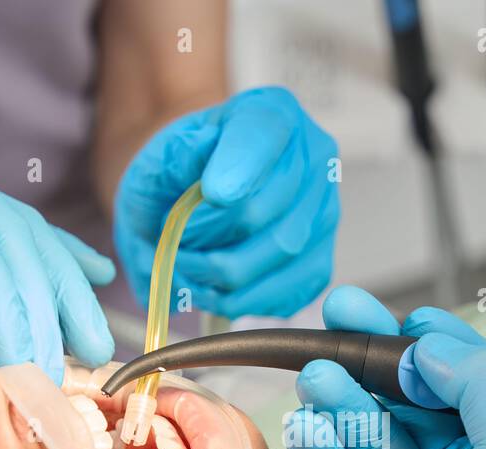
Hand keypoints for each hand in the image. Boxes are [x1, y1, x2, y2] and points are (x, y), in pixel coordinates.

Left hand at [116, 87, 338, 318]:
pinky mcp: (319, 262)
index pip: (263, 136)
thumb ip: (180, 157)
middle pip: (265, 210)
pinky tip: (213, 288)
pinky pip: (286, 292)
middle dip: (208, 236)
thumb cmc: (177, 176)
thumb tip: (215, 175)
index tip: (211, 193)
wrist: (187, 207)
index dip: (238, 168)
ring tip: (187, 268)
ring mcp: (324, 213)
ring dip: (219, 273)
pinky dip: (240, 300)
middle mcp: (312, 158)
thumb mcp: (161, 156)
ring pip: (278, 254)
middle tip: (174, 242)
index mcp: (272, 113)